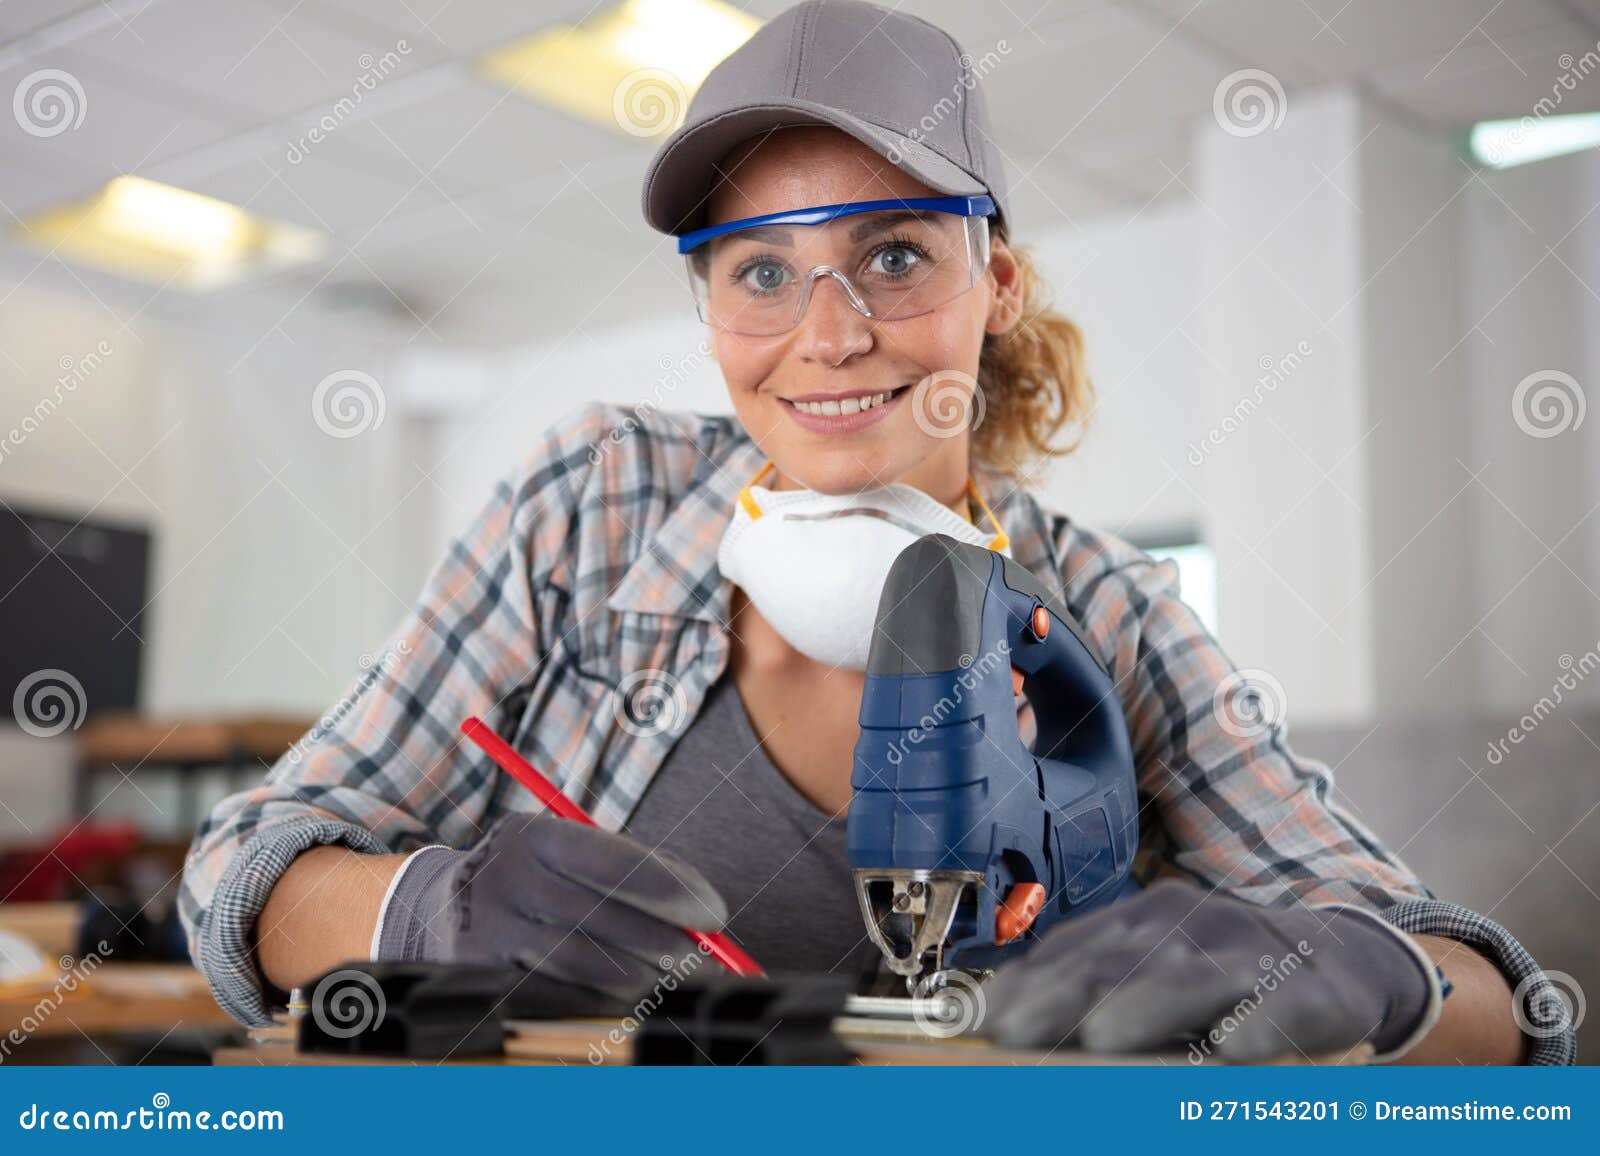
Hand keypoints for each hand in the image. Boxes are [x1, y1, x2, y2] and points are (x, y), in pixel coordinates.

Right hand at [374, 812, 727, 1014]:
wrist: (436, 907)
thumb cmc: (535, 876)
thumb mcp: (567, 851)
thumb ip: (633, 871)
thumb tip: (704, 913)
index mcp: (534, 834)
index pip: (614, 861)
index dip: (671, 889)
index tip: (714, 914)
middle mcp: (506, 878)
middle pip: (602, 916)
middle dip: (666, 942)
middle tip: (709, 960)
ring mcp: (487, 931)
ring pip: (583, 963)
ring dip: (641, 976)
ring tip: (676, 981)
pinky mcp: (481, 977)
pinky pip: (557, 993)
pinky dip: (603, 999)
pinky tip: (632, 999)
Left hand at [983, 878, 1440, 1060]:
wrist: (1342, 964)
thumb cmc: (1226, 983)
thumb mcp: (1156, 979)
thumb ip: (1093, 998)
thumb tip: (1010, 1032)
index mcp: (1143, 921)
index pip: (1072, 949)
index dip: (1026, 984)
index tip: (987, 1021)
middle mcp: (1189, 923)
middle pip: (1116, 959)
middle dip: (1062, 995)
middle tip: (1019, 1034)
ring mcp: (1249, 951)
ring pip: (1189, 975)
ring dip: (1145, 1005)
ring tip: (1103, 1035)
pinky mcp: (1310, 991)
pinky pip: (1278, 1008)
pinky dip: (1255, 1026)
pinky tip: (1232, 1048)